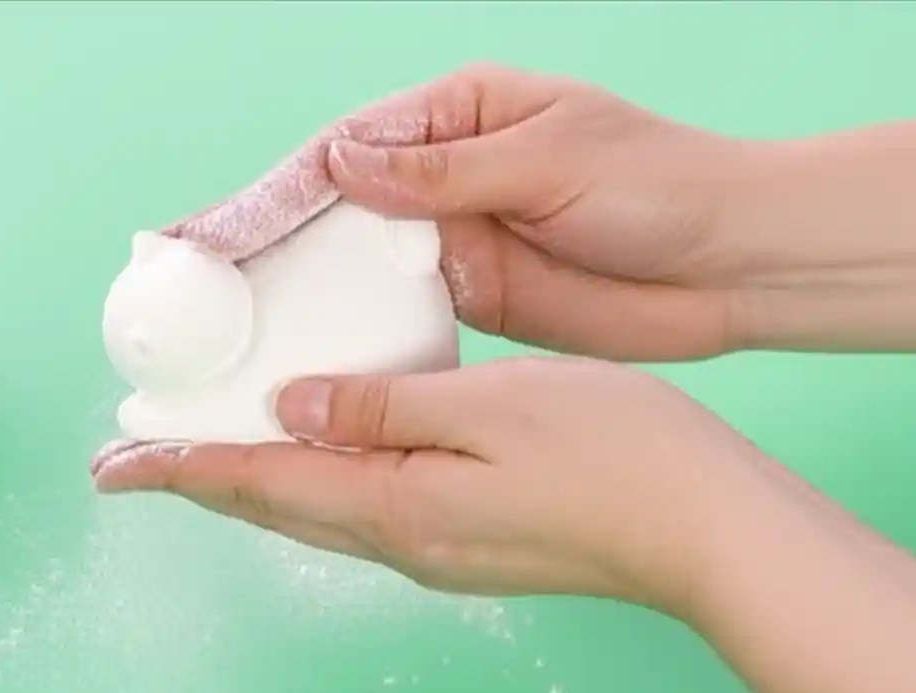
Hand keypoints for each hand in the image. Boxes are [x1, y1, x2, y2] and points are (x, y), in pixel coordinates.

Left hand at [91, 357, 760, 612]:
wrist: (707, 528)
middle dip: (199, 478)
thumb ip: (380, 407)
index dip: (181, 468)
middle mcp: (403, 542)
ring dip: (249, 481)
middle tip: (138, 456)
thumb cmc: (615, 456)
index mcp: (397, 507)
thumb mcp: (488, 406)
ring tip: (204, 451)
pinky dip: (310, 481)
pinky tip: (313, 453)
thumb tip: (293, 405)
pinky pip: (357, 510)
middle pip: (274, 506)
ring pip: (311, 511)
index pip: (260, 483)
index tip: (116, 462)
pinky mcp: (463, 541)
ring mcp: (434, 549)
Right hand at [170, 63, 915, 355]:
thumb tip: (341, 164)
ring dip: (293, 292)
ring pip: (352, 262)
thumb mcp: (548, 161)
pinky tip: (303, 355)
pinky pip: (394, 308)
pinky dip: (351, 328)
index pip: (343, 151)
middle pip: (330, 207)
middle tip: (184, 284)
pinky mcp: (470, 293)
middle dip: (259, 241)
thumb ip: (442, 171)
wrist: (731, 264)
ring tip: (223, 330)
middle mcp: (442, 173)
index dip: (270, 194)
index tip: (210, 234)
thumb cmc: (659, 185)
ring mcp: (452, 237)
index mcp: (456, 115)